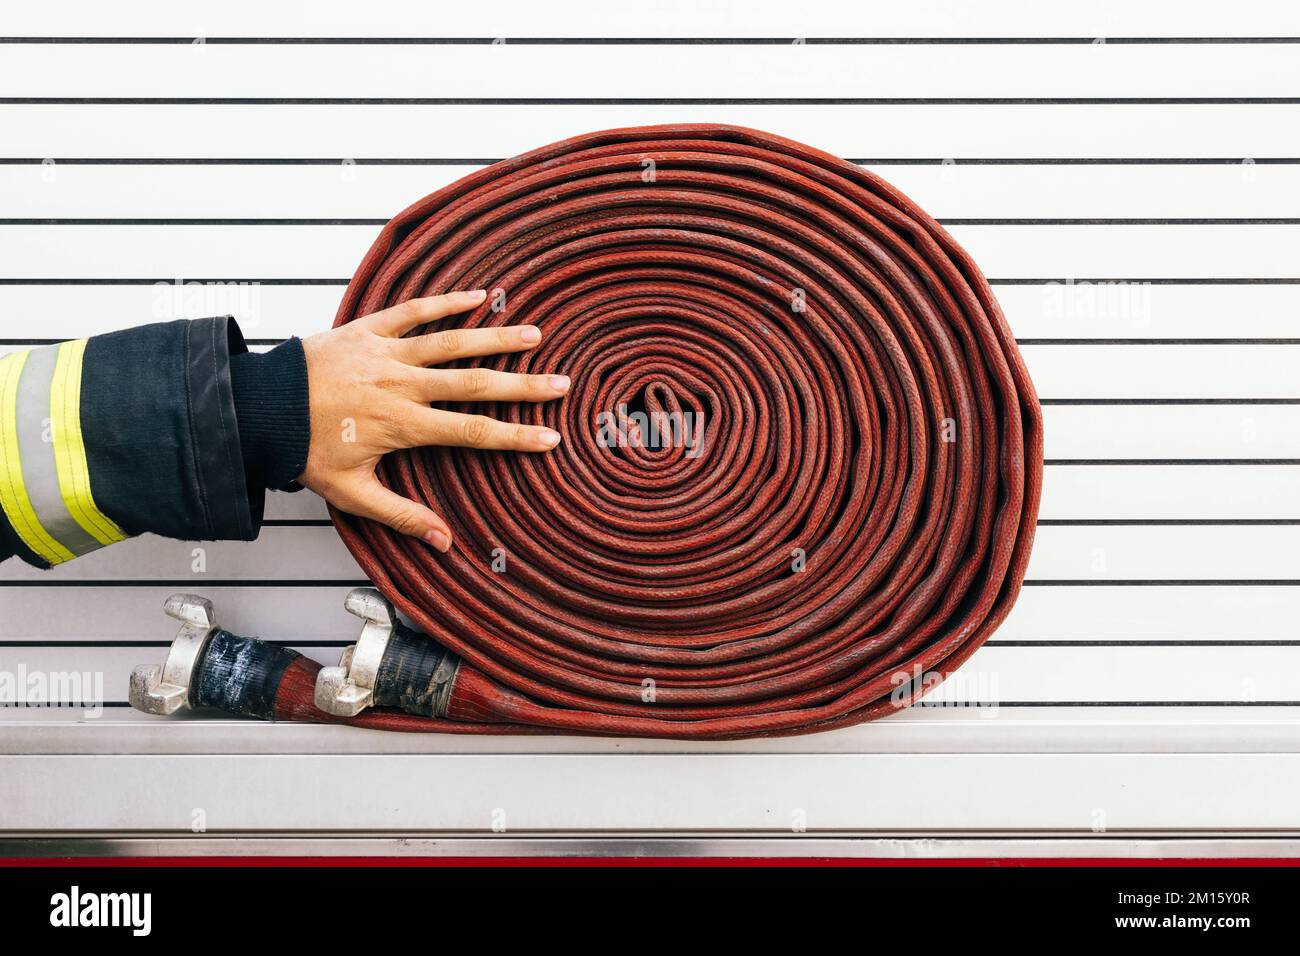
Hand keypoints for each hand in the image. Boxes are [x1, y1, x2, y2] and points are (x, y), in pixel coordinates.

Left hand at [298, 290, 567, 551]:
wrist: (256, 408)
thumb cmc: (302, 451)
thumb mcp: (351, 493)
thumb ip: (402, 515)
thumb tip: (445, 544)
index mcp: (404, 425)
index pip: (474, 433)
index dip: (516, 436)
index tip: (551, 438)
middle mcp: (403, 385)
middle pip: (476, 383)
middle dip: (524, 384)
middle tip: (562, 383)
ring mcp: (388, 352)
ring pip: (453, 341)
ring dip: (497, 336)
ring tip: (535, 334)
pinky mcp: (369, 328)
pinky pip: (415, 310)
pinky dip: (448, 301)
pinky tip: (480, 294)